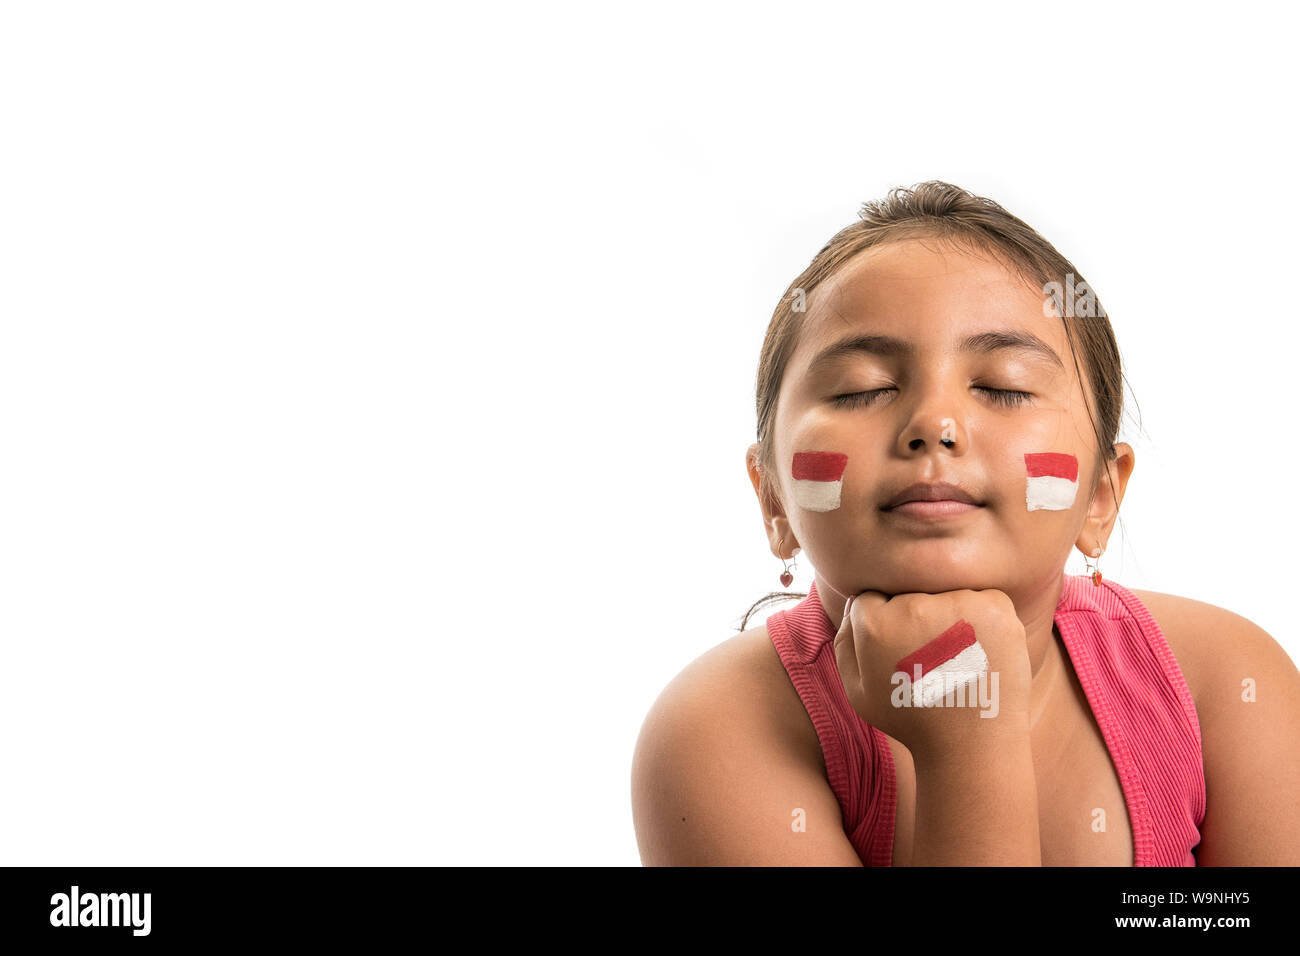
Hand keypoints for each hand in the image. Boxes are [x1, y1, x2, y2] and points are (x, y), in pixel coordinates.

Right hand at [832, 588, 1032, 761]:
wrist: (971, 745)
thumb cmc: (911, 717)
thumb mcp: (857, 689)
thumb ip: (845, 640)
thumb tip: (856, 599)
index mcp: (874, 624)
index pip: (872, 599)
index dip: (887, 629)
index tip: (902, 656)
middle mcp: (913, 607)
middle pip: (910, 593)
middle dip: (917, 620)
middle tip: (932, 662)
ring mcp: (958, 604)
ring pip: (945, 593)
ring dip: (950, 617)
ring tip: (958, 661)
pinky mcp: (995, 607)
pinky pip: (981, 596)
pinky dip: (983, 619)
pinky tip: (980, 653)